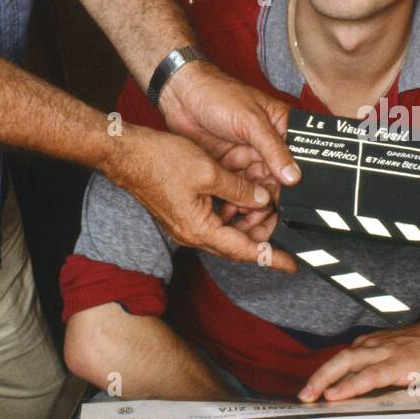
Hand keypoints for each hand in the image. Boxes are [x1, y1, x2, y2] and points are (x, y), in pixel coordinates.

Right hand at [112, 124, 296, 271]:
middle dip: (262, 236)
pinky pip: (214, 220)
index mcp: (199, 229)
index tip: (293, 264)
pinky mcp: (183, 213)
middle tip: (284, 221)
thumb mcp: (208, 171)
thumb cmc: (160, 161)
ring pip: (226, 231)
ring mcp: (186, 225)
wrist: (126, 154)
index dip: (271, 257)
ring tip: (268, 206)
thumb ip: (240, 189)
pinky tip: (243, 196)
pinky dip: (232, 212)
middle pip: (236, 244)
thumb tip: (263, 199)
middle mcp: (192, 234)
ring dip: (247, 221)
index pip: (243, 250)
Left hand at [159, 60, 298, 254]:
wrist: (182, 94)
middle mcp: (268, 149)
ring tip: (249, 227)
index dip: (296, 188)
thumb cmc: (219, 95)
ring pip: (257, 193)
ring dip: (254, 210)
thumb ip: (272, 149)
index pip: (297, 165)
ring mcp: (248, 160)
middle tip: (267, 227)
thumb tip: (294, 177)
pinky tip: (232, 218)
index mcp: (283, 131)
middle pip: (279, 186)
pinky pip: (237, 193)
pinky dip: (236, 206)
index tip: (294, 212)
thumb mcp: (250, 120)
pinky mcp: (228, 169)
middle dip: (274, 207)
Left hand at [298, 309, 419, 403]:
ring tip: (309, 396)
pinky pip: (369, 376)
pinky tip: (337, 395)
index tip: (312, 388)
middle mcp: (377, 344)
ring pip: (347, 363)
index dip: (326, 373)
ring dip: (325, 380)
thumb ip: (389, 366)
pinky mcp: (401, 363)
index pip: (344, 358)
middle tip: (302, 395)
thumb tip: (374, 385)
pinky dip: (350, 385)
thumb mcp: (407, 354)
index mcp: (377, 343)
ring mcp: (388, 351)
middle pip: (339, 359)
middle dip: (318, 377)